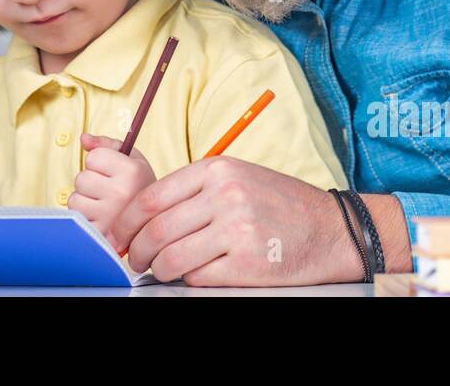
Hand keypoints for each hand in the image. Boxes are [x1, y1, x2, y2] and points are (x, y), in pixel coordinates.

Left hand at [68, 133, 156, 250]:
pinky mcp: (101, 234)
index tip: (112, 171)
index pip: (92, 157)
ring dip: (85, 201)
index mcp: (132, 171)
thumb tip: (83, 138)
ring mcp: (111, 216)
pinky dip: (84, 218)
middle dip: (90, 183)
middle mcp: (122, 193)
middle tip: (108, 191)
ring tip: (104, 206)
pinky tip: (101, 219)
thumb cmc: (139, 188)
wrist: (153, 226)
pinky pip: (76, 218)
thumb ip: (107, 145)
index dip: (99, 163)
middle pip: (81, 178)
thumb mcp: (132, 160)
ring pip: (75, 199)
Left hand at [111, 157, 361, 285]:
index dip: (126, 221)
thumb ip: (194, 190)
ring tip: (158, 270)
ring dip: (157, 269)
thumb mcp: (238, 176)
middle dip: (135, 250)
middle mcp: (225, 196)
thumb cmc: (280, 203)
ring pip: (171, 257)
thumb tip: (144, 215)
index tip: (118, 234)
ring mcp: (236, 230)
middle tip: (132, 259)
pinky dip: (187, 279)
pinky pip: (197, 277)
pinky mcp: (247, 264)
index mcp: (217, 170)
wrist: (331, 229)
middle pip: (156, 230)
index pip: (151, 197)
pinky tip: (192, 274)